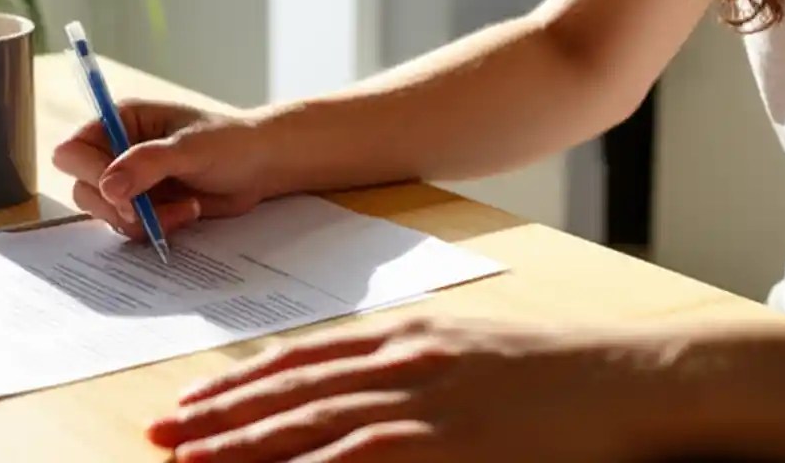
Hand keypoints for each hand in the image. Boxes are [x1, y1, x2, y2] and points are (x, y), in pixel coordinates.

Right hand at [53, 100, 274, 238]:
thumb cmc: (231, 142)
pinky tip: (187, 213)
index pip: (74, 149)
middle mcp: (118, 149)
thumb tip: (108, 187)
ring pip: (104, 212)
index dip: (89, 173)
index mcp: (122, 121)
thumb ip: (148, 164)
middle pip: (82, 187)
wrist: (261, 167)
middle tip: (146, 210)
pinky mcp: (145, 206)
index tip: (120, 191)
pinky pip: (129, 226)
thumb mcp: (191, 148)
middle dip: (116, 205)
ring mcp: (130, 180)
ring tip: (183, 208)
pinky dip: (155, 227)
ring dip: (140, 219)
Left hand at [146, 316, 674, 462]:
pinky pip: (356, 459)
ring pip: (309, 425)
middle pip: (290, 389)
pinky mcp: (444, 442)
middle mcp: (398, 360)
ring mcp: (419, 401)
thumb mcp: (467, 347)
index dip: (242, 379)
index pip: (302, 357)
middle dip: (220, 412)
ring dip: (242, 444)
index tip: (196, 396)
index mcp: (404, 334)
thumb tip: (355, 385)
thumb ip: (408, 361)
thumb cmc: (551, 368)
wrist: (621, 378)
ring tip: (188, 457)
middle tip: (163, 429)